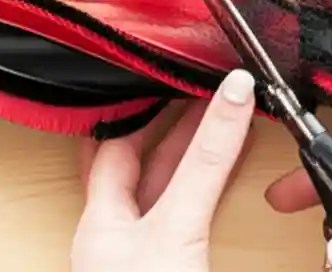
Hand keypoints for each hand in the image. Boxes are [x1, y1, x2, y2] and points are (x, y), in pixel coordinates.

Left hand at [71, 69, 255, 271]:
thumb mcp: (176, 225)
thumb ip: (204, 163)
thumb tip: (231, 95)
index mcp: (100, 216)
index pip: (117, 141)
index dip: (145, 107)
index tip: (172, 78)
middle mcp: (115, 233)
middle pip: (143, 164)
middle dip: (174, 127)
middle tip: (202, 93)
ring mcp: (140, 254)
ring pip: (167, 192)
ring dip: (195, 160)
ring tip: (222, 125)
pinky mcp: (168, 268)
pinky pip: (187, 219)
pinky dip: (207, 193)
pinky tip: (220, 187)